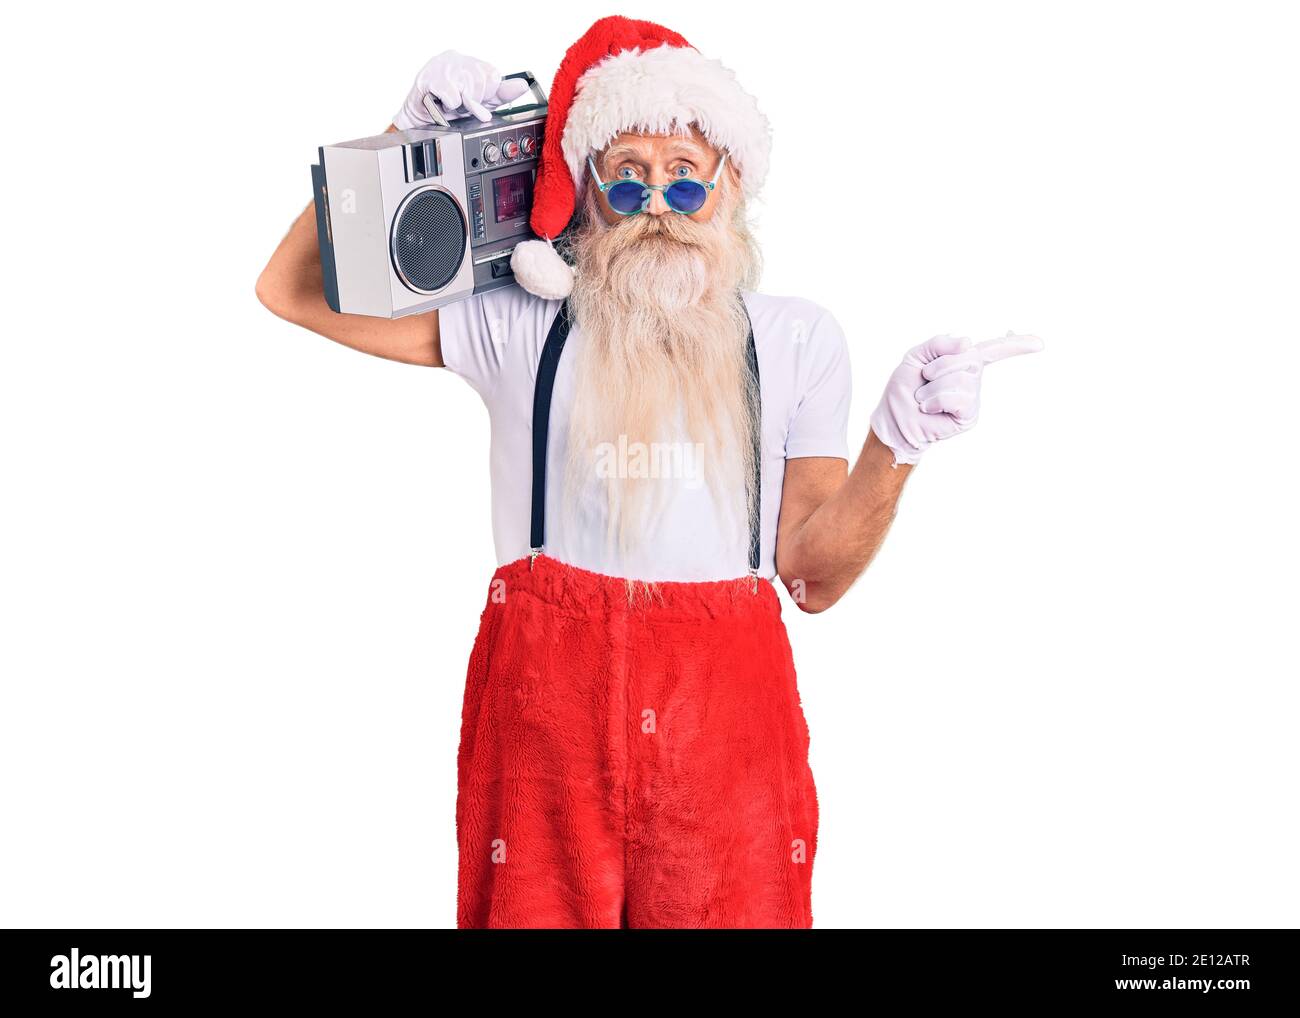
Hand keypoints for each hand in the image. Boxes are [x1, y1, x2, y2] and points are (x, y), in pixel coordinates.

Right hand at [393, 50, 530, 128]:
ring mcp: (440, 65)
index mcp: (469, 63)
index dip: (487, 94)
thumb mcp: (482, 103)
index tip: (476, 102)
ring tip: (450, 105)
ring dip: (460, 104)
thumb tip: (522, 85)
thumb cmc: (449, 110)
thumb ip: (502, 93)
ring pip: (468, 86)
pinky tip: (440, 104)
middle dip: (474, 100)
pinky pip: (452, 95)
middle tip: (461, 106)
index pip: (493, 73)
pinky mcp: (428, 77)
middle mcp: (456, 58)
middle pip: (482, 79)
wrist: (421, 123)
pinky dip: (449, 105)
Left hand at [869, 331, 1043, 464]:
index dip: (1015, 345)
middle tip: (924, 378)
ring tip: (924, 398)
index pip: (993, 349)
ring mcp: (974, 398)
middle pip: (970, 357)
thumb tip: (968, 342)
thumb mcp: (916, 357)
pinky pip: (959, 398)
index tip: (1040, 343)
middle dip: (940, 365)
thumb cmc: (904, 390)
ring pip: (962, 379)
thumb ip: (940, 343)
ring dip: (933, 386)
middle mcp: (973, 378)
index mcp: (962, 361)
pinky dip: (937, 400)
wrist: (894, 420)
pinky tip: (930, 408)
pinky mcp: (970, 416)